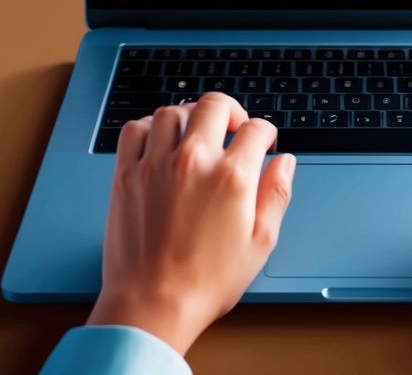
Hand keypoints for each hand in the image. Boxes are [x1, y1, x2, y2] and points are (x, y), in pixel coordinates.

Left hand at [87, 93, 295, 354]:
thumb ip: (276, 195)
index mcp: (231, 178)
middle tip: (233, 125)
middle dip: (231, 111)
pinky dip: (150, 125)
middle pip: (214, 105)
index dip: (265, 132)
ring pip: (173, 111)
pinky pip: (135, 129)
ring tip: (197, 131)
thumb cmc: (206, 282)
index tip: (263, 141)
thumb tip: (284, 163)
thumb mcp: (259, 243)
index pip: (255, 129)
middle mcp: (193, 162)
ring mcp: (155, 165)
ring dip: (190, 115)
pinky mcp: (126, 174)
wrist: (152, 305)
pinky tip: (160, 139)